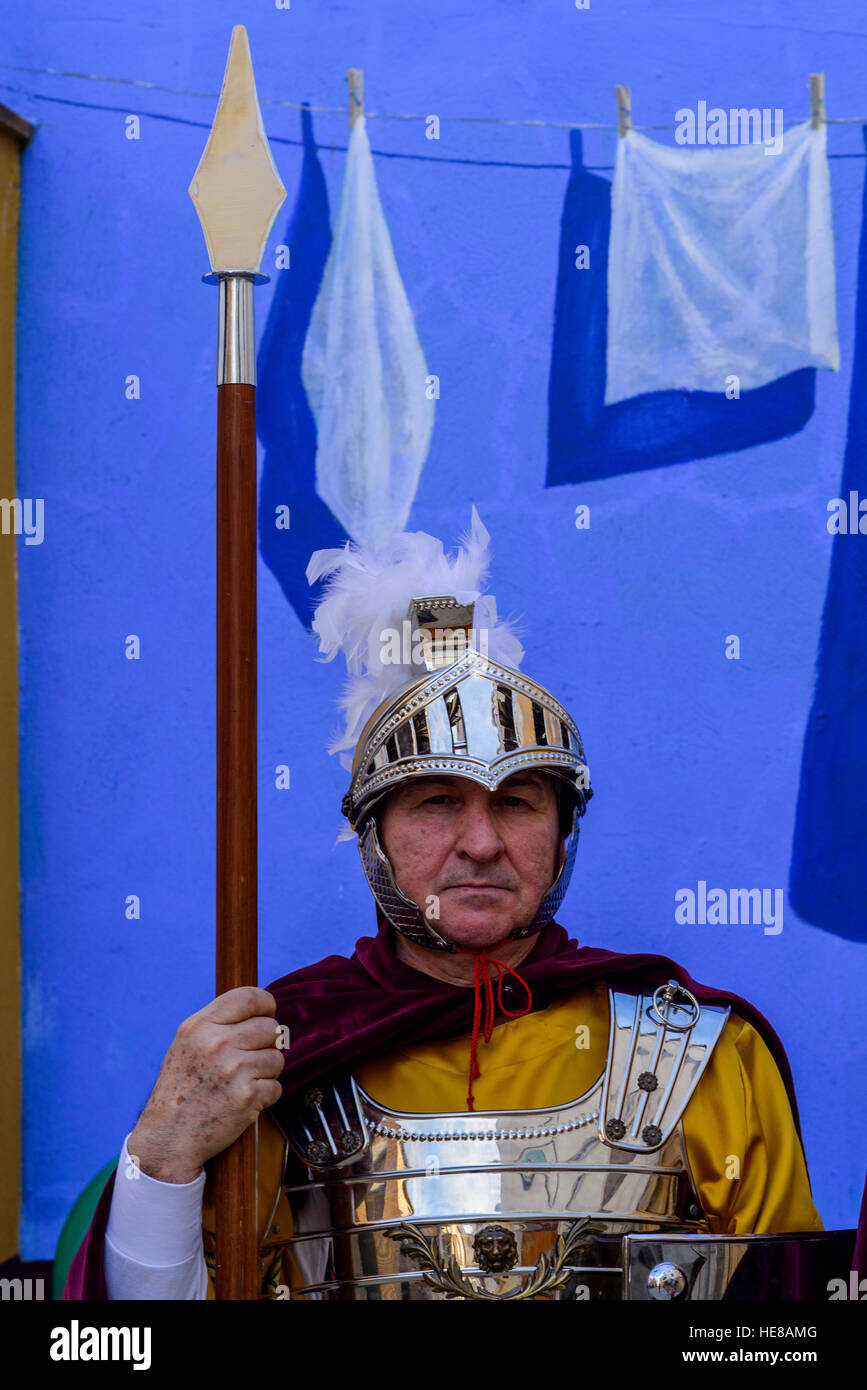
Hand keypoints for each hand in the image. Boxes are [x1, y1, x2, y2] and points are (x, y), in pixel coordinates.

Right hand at [128, 987, 284, 1183]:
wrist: (168, 1137)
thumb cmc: (180, 1088)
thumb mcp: (187, 1043)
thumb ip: (219, 1022)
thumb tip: (260, 1009)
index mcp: (201, 1026)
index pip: (250, 997)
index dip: (266, 1004)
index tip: (267, 1014)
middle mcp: (218, 1044)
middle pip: (270, 1027)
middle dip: (266, 1043)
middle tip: (250, 1059)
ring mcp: (234, 1070)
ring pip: (277, 1058)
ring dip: (266, 1072)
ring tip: (243, 1082)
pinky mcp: (248, 1097)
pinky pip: (276, 1086)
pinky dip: (265, 1096)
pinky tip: (244, 1100)